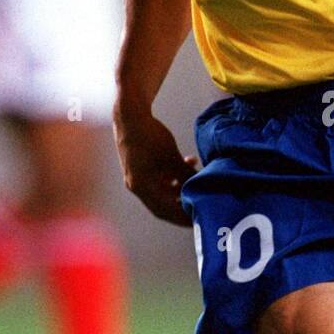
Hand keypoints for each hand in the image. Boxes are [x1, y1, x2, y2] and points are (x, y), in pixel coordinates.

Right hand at [113, 108, 198, 226]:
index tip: (198, 219)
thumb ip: (186, 176)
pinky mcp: (141, 166)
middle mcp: (137, 185)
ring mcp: (138, 176)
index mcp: (141, 187)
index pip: (164, 211)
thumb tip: (203, 189)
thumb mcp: (172, 158)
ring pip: (163, 188)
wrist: (130, 115)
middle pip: (163, 203)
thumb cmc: (150, 136)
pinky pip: (160, 176)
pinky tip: (190, 162)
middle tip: (203, 206)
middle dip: (184, 205)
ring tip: (199, 181)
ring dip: (181, 187)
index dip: (182, 217)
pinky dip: (175, 174)